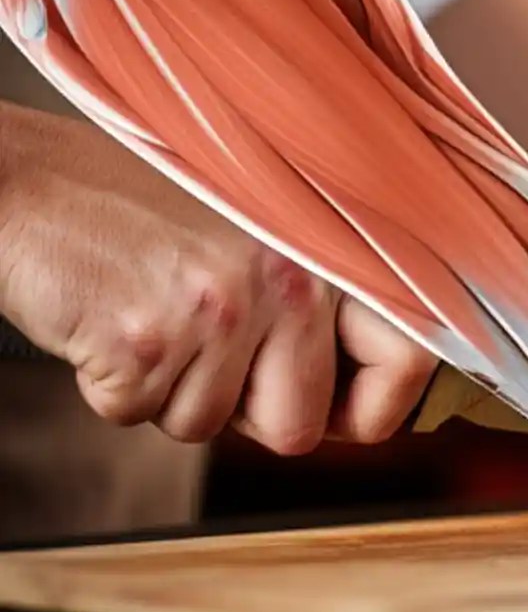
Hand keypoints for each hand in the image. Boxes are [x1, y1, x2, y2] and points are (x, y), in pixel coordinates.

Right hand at [0, 102, 434, 452]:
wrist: (24, 183)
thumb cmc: (140, 210)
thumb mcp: (258, 232)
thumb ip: (320, 296)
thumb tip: (373, 395)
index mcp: (326, 248)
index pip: (407, 358)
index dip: (379, 408)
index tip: (346, 417)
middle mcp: (285, 276)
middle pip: (298, 428)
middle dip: (247, 412)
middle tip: (206, 349)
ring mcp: (216, 309)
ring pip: (209, 427)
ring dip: (172, 391)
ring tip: (150, 314)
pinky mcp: (143, 341)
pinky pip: (141, 416)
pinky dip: (116, 387)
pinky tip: (109, 319)